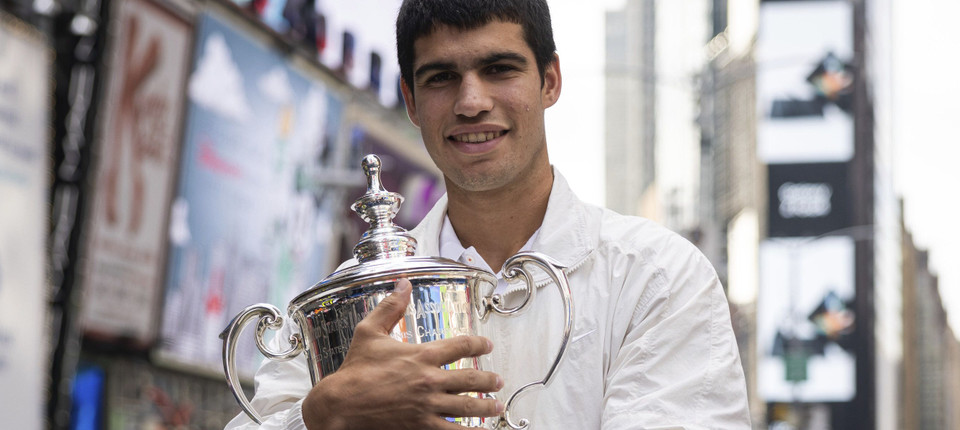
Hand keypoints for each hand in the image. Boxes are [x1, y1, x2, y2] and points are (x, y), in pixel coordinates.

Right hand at [302, 279, 503, 428]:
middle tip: (498, 381)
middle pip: (470, 379)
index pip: (460, 346)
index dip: (478, 344)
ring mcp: (427, 405)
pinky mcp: (421, 425)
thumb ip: (390, 307)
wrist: (341, 403)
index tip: (486, 345)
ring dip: (486, 406)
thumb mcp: (369, 332)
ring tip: (497, 407)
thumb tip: (402, 284)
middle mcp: (429, 380)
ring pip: (467, 406)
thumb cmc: (355, 370)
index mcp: (421, 355)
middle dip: (488, 380)